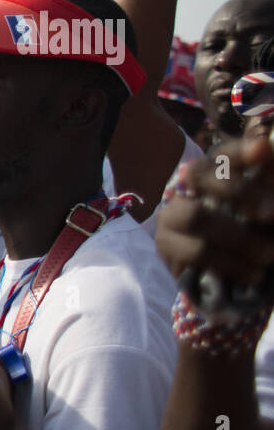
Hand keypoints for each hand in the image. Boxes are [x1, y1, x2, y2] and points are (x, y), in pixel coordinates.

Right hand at [156, 137, 273, 290]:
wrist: (223, 280)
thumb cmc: (252, 238)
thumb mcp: (262, 214)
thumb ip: (266, 191)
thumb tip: (269, 150)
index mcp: (214, 171)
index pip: (222, 154)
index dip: (240, 151)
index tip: (263, 149)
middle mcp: (185, 187)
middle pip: (199, 176)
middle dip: (241, 193)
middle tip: (272, 215)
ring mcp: (171, 215)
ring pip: (196, 216)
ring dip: (239, 237)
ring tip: (269, 256)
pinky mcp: (166, 246)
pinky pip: (197, 252)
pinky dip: (232, 263)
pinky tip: (255, 274)